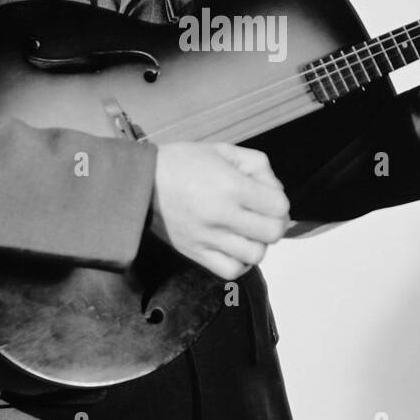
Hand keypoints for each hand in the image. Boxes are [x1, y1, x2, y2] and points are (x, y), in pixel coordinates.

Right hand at [149, 141, 290, 279]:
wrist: (141, 182)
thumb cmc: (182, 162)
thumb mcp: (222, 149)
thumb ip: (257, 165)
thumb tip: (275, 191)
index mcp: (231, 186)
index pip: (279, 206)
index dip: (279, 201)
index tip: (267, 197)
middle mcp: (222, 215)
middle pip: (272, 233)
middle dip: (274, 223)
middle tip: (262, 216)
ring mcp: (209, 238)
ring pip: (255, 255)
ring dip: (258, 243)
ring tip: (247, 232)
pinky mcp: (196, 253)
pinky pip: (232, 270)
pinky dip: (241, 263)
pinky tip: (236, 248)